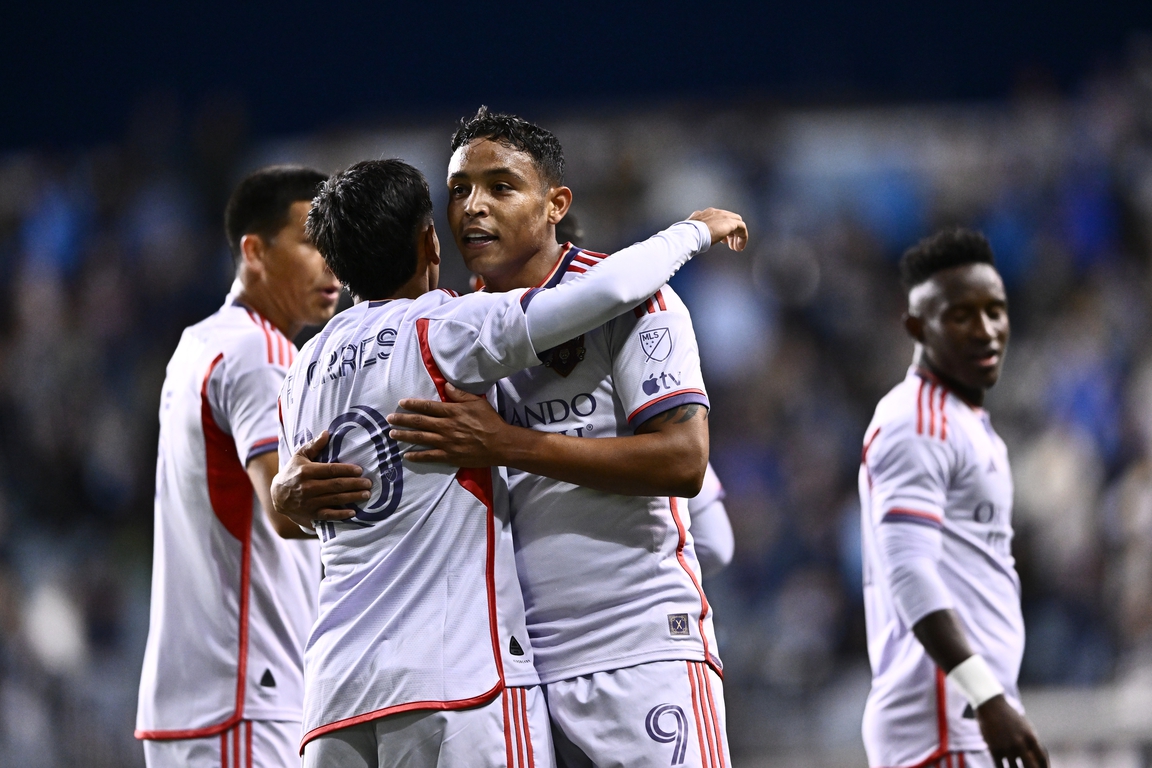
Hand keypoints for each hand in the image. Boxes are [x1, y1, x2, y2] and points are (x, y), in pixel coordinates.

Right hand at [270, 431, 370, 526]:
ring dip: (352, 497)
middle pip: (336, 485)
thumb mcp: (300, 456)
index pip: (330, 470)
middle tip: (368, 483)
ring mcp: (309, 502)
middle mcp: (308, 487)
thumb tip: (327, 433)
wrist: (277, 496)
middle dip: (354, 484)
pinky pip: (328, 515)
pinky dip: (341, 515)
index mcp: (306, 471)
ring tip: (366, 494)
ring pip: (335, 499)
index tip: (360, 470)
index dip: (346, 470)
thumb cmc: (292, 472)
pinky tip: (353, 512)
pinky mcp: (311, 514)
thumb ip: (314, 445)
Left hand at [388, 383, 510, 466]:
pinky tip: (407, 455)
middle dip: (402, 420)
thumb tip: (445, 386)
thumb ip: (460, 394)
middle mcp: (445, 426)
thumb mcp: (477, 402)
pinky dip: (417, 456)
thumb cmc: (490, 421)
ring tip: (392, 435)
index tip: (401, 403)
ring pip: (420, 438)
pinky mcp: (449, 456)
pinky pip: (429, 456)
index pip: (427, 406)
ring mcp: (446, 442)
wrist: (500, 444)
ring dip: (405, 436)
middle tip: (389, 419)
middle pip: (419, 422)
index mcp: (452, 412)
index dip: (413, 404)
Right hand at [688, 208, 747, 251]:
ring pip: (737, 222)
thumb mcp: (692, 232)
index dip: (722, 229)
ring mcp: (723, 216)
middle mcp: (715, 212)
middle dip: (730, 232)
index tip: (722, 240)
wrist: (690, 234)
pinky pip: (742, 228)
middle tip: (729, 243)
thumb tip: (695, 240)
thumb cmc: (687, 236)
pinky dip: (742, 237)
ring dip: (737, 236)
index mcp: (705, 214)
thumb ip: (697, 233)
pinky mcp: (730, 223)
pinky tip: (739, 246)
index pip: (719, 218)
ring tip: (735, 247)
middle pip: (729, 219)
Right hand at [976, 695, 1047, 767]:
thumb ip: (1032, 743)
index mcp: (1030, 737)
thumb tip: (1038, 761)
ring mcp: (1006, 747)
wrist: (991, 705)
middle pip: (1031, 767)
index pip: (1042, 759)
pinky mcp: (993, 749)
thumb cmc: (1010, 717)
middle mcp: (1020, 743)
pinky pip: (1000, 767)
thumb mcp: (1025, 727)